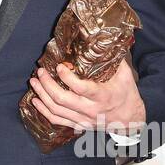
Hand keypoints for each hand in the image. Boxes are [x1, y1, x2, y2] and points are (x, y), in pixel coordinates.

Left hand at [27, 57, 145, 135]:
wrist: (131, 120)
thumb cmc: (127, 94)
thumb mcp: (125, 75)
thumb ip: (114, 59)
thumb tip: (106, 40)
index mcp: (103, 96)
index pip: (81, 88)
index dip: (67, 78)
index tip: (58, 66)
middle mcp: (91, 110)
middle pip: (62, 99)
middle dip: (47, 85)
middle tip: (40, 72)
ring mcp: (83, 119)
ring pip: (56, 110)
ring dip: (42, 95)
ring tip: (33, 82)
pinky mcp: (78, 125)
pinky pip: (57, 120)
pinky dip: (43, 111)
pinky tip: (35, 101)